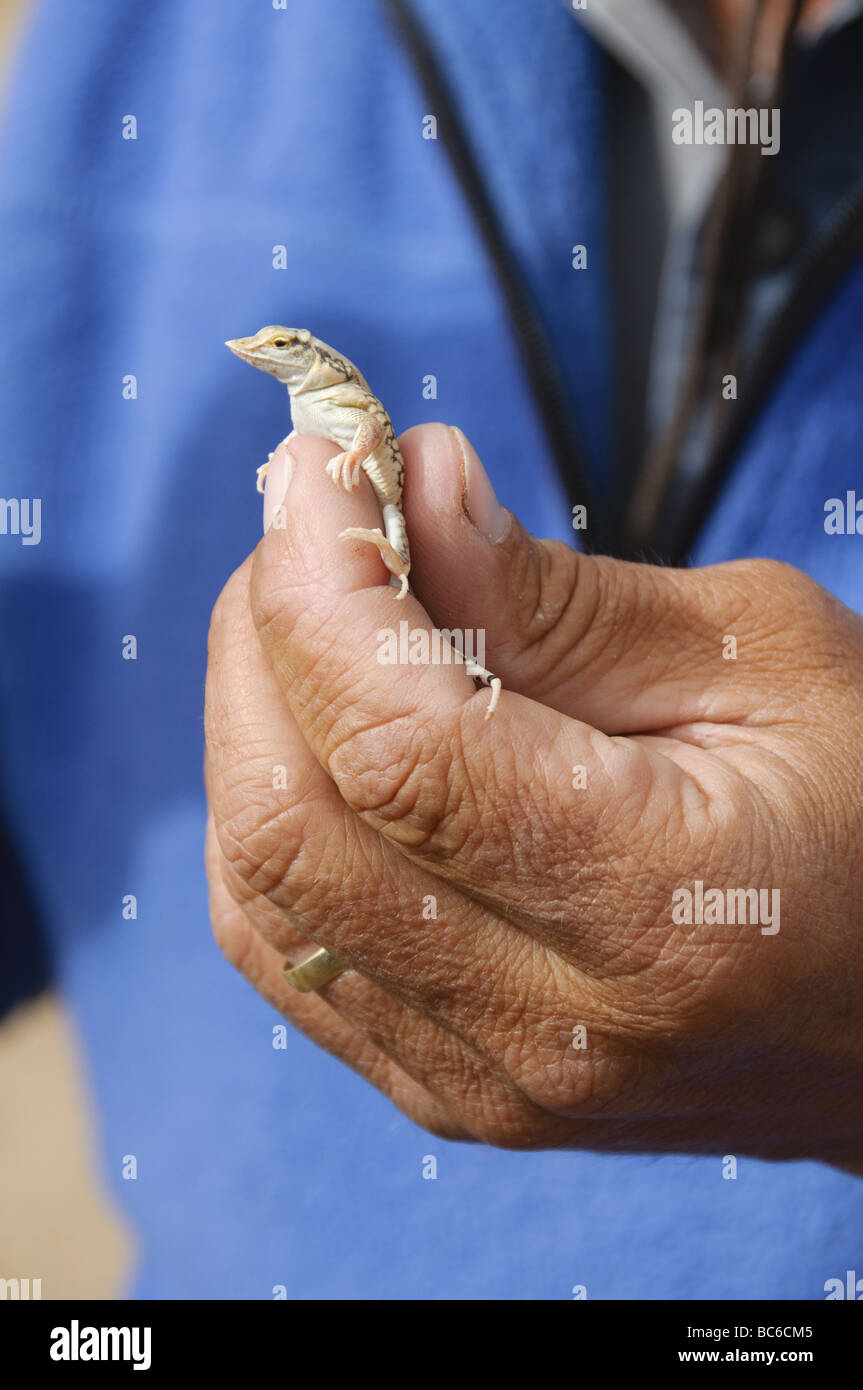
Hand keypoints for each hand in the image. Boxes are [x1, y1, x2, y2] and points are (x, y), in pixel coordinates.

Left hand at [204, 423, 862, 1166]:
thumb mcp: (762, 662)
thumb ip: (561, 597)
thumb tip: (407, 494)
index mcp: (663, 912)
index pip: (399, 750)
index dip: (322, 588)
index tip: (320, 465)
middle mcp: (553, 1031)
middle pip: (290, 823)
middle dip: (265, 635)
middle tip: (322, 523)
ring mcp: (486, 1082)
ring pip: (258, 886)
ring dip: (254, 716)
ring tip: (329, 614)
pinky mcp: (446, 1084)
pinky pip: (284, 941)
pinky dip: (272, 810)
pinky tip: (327, 727)